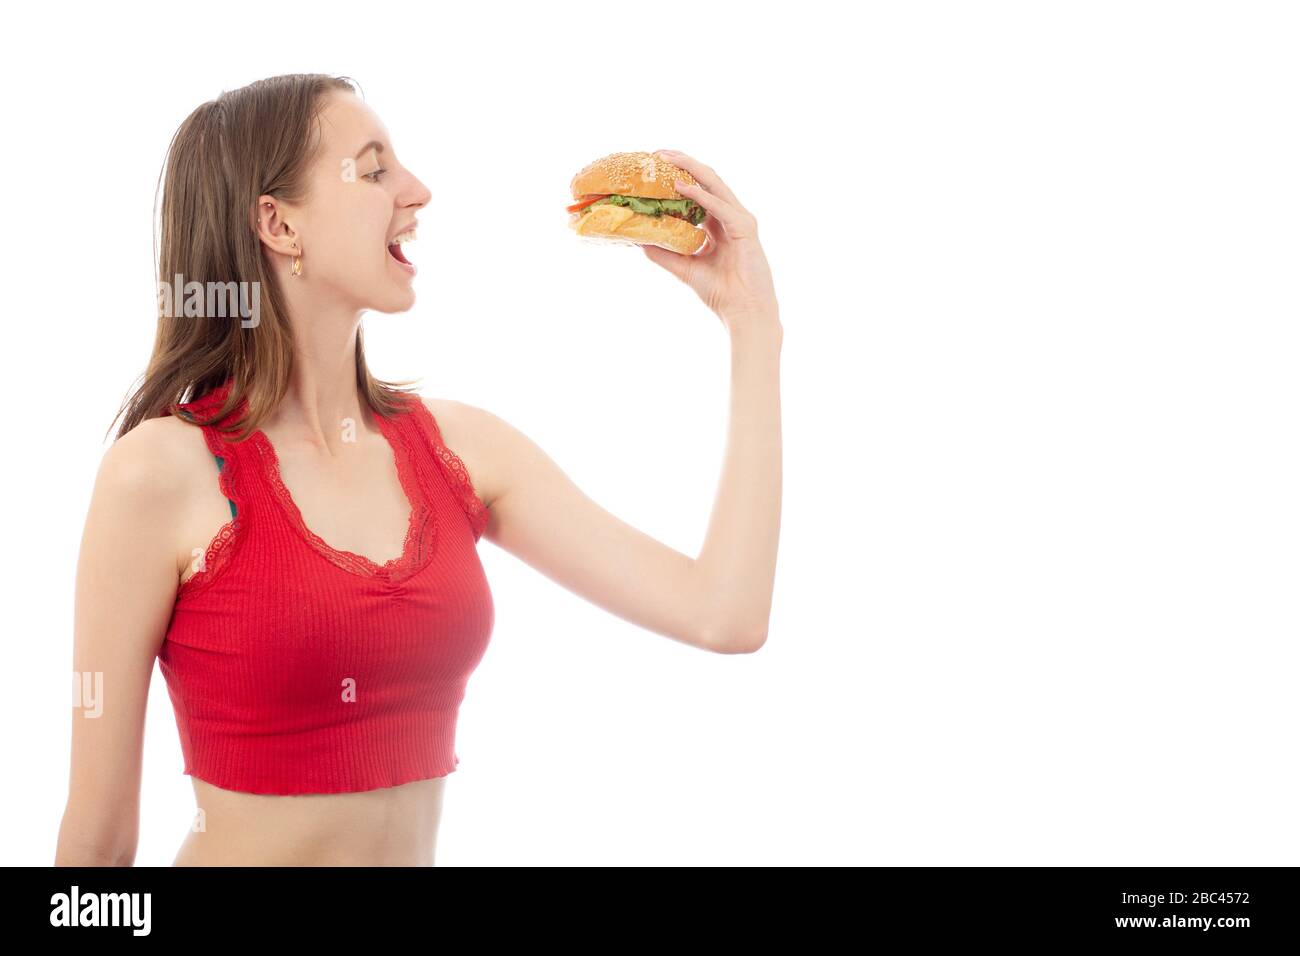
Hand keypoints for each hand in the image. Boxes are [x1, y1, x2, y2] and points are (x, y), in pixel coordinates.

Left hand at [641, 149, 779, 334]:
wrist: (744, 312)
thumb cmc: (721, 293)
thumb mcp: (685, 268)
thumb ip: (664, 253)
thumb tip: (638, 240)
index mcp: (720, 224)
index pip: (700, 191)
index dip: (680, 176)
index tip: (656, 165)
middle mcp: (731, 217)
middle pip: (707, 180)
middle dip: (683, 163)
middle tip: (658, 152)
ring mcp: (740, 221)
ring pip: (714, 185)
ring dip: (690, 169)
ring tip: (667, 159)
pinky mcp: (745, 229)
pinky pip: (720, 206)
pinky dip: (700, 196)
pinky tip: (680, 187)